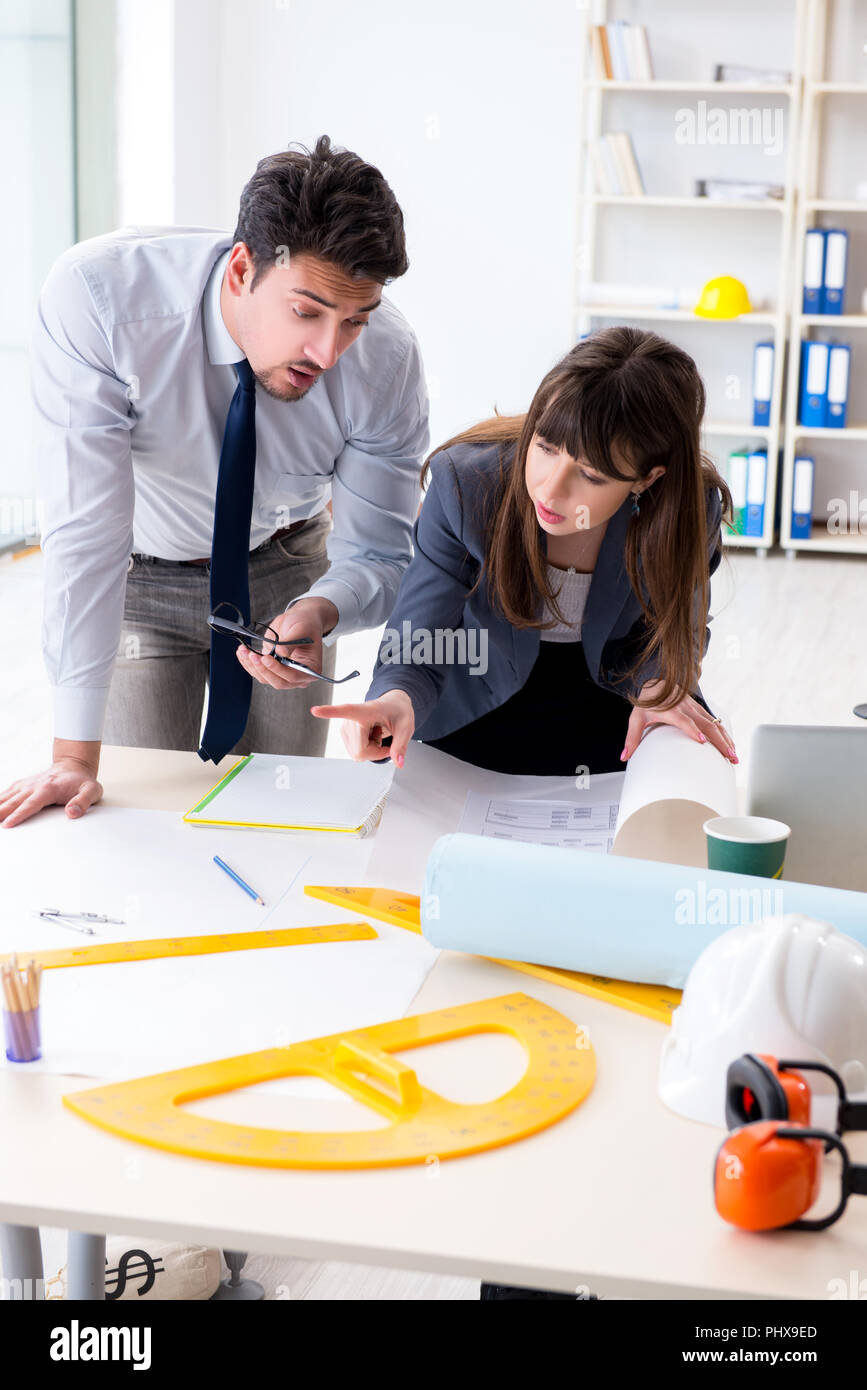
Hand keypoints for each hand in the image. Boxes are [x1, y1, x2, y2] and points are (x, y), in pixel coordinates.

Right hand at [0, 757, 102, 827]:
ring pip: (6, 797)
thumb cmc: (82, 781)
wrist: (73, 766)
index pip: (31, 803)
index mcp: (49, 788)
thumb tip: (72, 813)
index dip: (19, 814)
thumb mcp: (92, 790)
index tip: (7, 824)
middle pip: (13, 801)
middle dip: (0, 813)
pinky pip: (6, 793)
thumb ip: (83, 802)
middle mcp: (34, 786)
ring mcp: (26, 785)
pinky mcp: (22, 785)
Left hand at [235, 598, 336, 689]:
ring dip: (252, 666)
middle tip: (252, 655)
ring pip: (265, 678)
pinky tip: (243, 653)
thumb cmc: (305, 623)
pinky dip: (249, 664)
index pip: (293, 676)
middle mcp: (298, 675)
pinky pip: (259, 672)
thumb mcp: (300, 630)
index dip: (278, 670)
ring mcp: (284, 673)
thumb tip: (280, 654)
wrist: (299, 619)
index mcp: (311, 668)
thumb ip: (290, 643)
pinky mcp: (272, 668)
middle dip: (262, 669)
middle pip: (278, 681)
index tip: (266, 659)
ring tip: (244, 650)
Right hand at [310, 690, 414, 767]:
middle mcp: (351, 718)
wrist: (392, 705)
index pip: (347, 710)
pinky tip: (371, 735)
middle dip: (376, 752)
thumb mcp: (406, 726)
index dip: (330, 712)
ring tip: (377, 732)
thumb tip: (399, 763)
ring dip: (372, 750)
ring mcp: (345, 726)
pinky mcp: (343, 732)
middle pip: (360, 751)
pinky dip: (367, 749)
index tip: (315, 710)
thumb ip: (401, 745)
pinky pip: (356, 753)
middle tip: (385, 738)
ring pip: (358, 754)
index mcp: (366, 710)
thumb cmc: (398, 711)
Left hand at [622, 681, 737, 763]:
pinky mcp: (699, 709)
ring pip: (714, 724)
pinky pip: (715, 722)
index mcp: (671, 710)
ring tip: (734, 756)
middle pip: (706, 724)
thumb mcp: (636, 718)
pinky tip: (730, 745)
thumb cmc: (646, 702)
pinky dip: (724, 734)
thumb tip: (624, 756)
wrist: (656, 684)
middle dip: (720, 741)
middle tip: (729, 757)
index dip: (693, 730)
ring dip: (726, 739)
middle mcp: (686, 708)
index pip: (684, 720)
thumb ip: (631, 738)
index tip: (702, 741)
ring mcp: (695, 708)